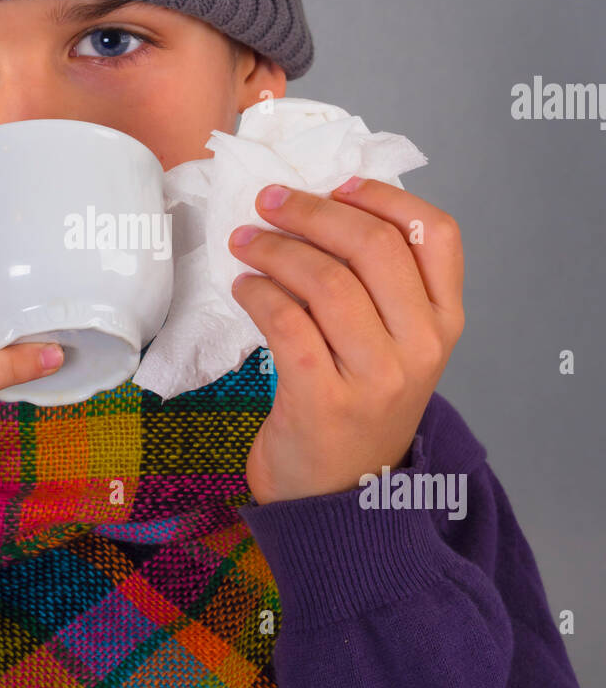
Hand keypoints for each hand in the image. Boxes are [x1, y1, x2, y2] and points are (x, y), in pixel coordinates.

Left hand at [228, 176, 464, 503]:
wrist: (340, 502)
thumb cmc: (357, 409)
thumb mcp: (393, 348)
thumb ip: (379, 288)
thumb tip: (324, 205)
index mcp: (444, 323)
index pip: (436, 234)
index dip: (382, 196)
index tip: (336, 184)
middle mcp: (420, 347)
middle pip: (374, 246)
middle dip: (312, 211)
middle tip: (269, 202)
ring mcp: (375, 377)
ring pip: (326, 280)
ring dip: (274, 249)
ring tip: (245, 244)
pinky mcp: (323, 400)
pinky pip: (286, 322)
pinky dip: (258, 293)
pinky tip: (243, 287)